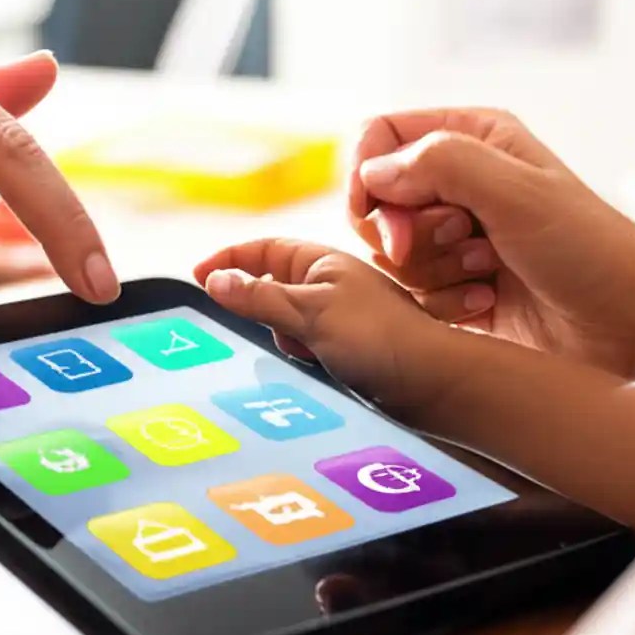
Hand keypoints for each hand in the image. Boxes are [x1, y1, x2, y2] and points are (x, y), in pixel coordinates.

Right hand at [194, 239, 450, 407]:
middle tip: (282, 333)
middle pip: (268, 290)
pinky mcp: (346, 347)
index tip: (197, 274)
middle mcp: (330, 285)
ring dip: (287, 340)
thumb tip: (214, 280)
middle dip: (263, 313)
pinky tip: (324, 368)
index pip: (262, 249)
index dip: (228, 258)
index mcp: (323, 261)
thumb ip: (259, 297)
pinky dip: (303, 357)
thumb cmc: (382, 339)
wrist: (436, 385)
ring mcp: (338, 317)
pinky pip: (305, 347)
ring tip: (314, 354)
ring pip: (285, 324)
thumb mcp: (310, 313)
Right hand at [350, 108, 634, 374]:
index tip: (376, 215)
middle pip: (375, 200)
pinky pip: (411, 294)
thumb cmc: (589, 250)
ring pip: (389, 252)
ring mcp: (454, 237)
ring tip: (487, 269)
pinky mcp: (453, 285)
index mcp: (471, 138)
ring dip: (432, 269)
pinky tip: (487, 302)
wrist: (631, 323)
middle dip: (404, 230)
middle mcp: (458, 183)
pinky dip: (443, 302)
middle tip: (459, 240)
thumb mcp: (515, 190)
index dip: (366, 174)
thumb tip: (374, 174)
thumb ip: (439, 163)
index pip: (378, 136)